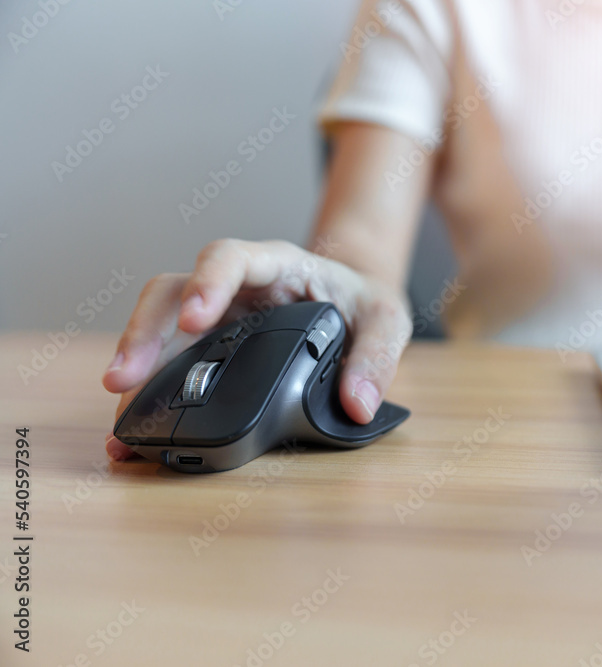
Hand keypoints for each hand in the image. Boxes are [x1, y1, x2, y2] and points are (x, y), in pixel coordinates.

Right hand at [101, 239, 411, 460]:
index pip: (232, 258)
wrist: (354, 301)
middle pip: (173, 291)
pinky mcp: (209, 346)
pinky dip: (149, 391)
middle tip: (125, 377)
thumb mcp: (388, 320)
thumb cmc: (365, 302)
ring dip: (136, 364)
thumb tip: (357, 406)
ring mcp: (217, 316)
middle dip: (145, 331)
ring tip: (121, 413)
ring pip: (159, 326)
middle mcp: (237, 287)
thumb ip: (377, 357)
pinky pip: (168, 360)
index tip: (195, 320)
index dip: (208, 283)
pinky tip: (134, 428)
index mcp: (278, 265)